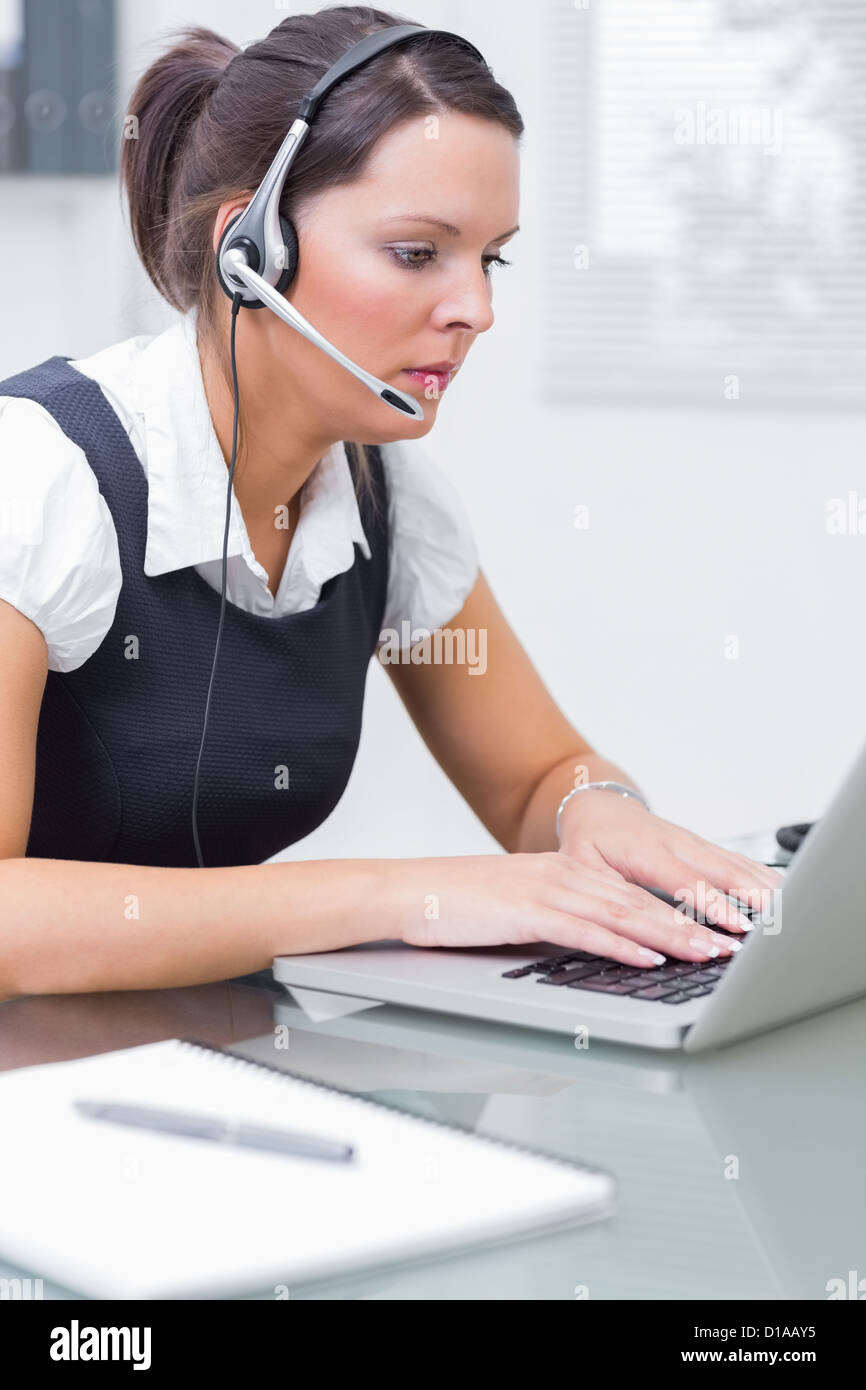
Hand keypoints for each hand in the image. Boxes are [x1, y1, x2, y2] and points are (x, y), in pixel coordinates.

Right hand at [386, 851, 750, 965]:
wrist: (409, 892)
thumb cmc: (454, 906)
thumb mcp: (515, 911)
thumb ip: (554, 922)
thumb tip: (590, 946)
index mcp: (560, 872)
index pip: (628, 894)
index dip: (674, 912)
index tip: (708, 930)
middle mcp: (561, 874)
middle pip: (637, 901)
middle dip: (687, 923)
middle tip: (725, 943)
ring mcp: (546, 890)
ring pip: (621, 913)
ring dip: (668, 935)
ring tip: (704, 952)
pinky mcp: (528, 911)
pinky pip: (585, 929)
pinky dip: (622, 944)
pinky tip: (647, 957)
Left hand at [557, 789, 782, 930]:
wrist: (598, 805)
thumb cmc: (589, 840)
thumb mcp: (581, 866)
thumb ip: (603, 893)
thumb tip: (620, 924)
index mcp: (645, 850)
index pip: (684, 881)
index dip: (712, 904)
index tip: (737, 924)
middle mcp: (675, 843)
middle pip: (721, 870)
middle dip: (751, 896)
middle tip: (778, 920)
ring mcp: (693, 842)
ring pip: (735, 863)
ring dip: (763, 886)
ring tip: (791, 909)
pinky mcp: (703, 846)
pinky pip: (738, 861)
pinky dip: (762, 875)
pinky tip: (783, 891)